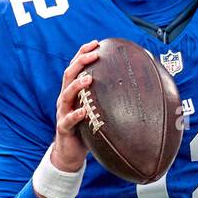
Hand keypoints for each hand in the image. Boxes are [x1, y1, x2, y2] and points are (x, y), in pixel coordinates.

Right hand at [36, 40, 99, 197]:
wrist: (70, 153)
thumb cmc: (86, 130)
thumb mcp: (96, 111)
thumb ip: (107, 100)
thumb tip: (135, 90)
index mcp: (73, 93)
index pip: (75, 67)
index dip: (83, 54)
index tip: (96, 43)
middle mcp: (65, 99)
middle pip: (69, 75)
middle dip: (80, 62)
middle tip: (93, 55)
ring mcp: (62, 113)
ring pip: (66, 95)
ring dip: (77, 86)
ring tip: (88, 79)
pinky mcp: (63, 129)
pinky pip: (68, 120)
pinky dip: (76, 115)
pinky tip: (84, 111)